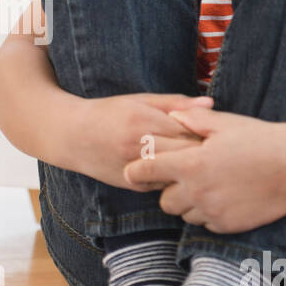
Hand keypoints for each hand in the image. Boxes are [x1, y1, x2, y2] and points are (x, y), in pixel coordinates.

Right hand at [63, 93, 212, 190]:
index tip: (214, 129)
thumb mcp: (139, 100)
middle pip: (187, 154)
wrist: (72, 137)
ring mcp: (136, 170)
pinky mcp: (134, 185)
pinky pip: (166, 184)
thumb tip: (211, 102)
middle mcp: (139, 147)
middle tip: (213, 146)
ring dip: (191, 167)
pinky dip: (175, 177)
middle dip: (203, 151)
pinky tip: (179, 170)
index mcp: (143, 122)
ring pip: (179, 173)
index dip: (205, 131)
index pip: (190, 130)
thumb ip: (175, 103)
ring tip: (200, 159)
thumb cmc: (108, 113)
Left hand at [121, 109, 285, 233]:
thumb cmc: (261, 139)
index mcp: (191, 164)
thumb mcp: (225, 123)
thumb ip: (193, 119)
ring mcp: (213, 211)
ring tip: (209, 185)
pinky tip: (225, 196)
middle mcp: (197, 192)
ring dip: (189, 202)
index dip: (136, 170)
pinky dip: (208, 213)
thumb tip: (171, 115)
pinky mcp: (228, 226)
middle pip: (163, 201)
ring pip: (184, 214)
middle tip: (185, 176)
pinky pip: (205, 223)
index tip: (134, 170)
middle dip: (169, 189)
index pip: (145, 172)